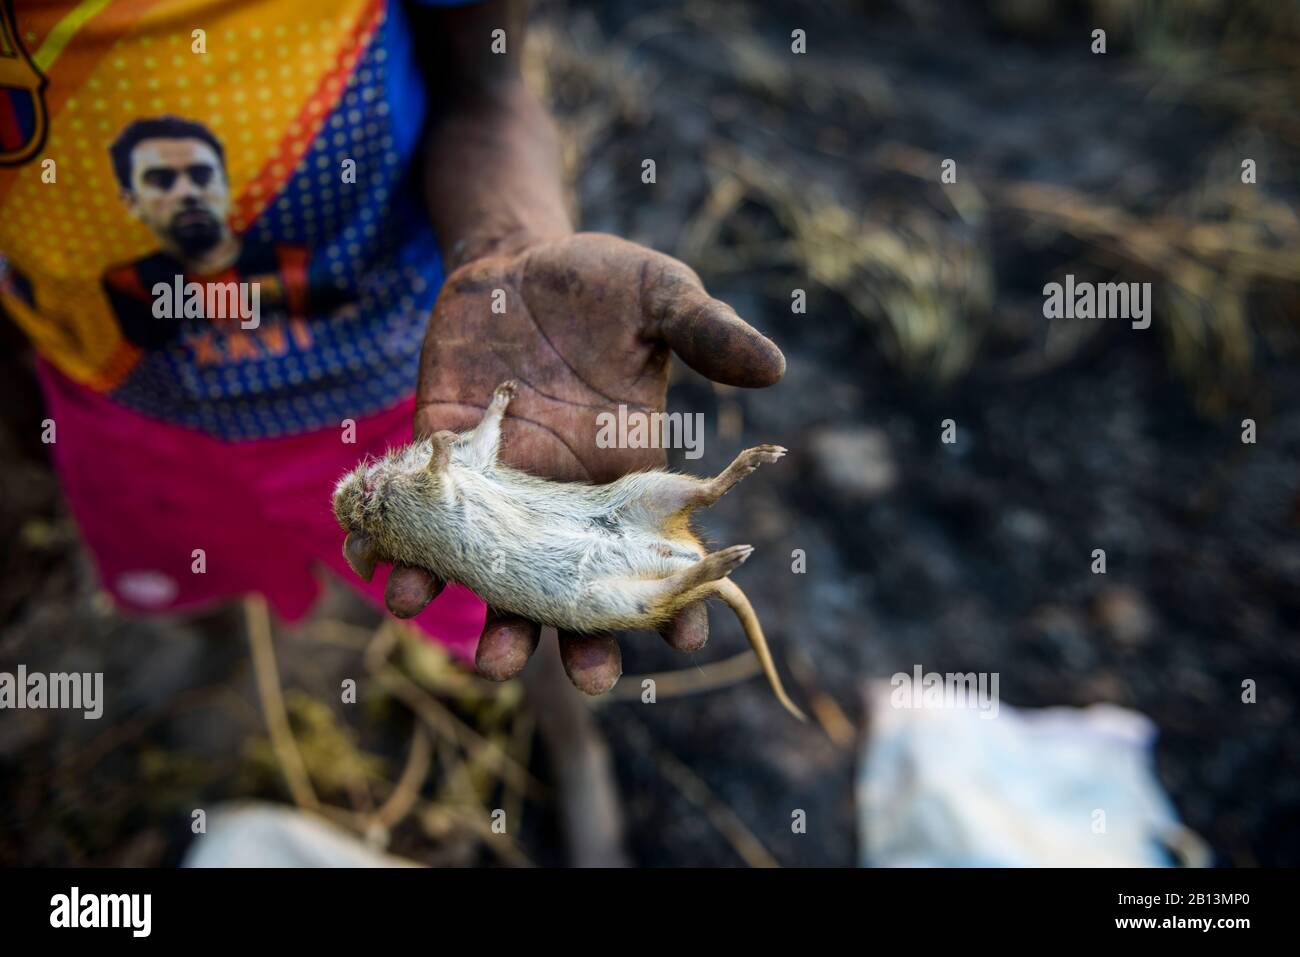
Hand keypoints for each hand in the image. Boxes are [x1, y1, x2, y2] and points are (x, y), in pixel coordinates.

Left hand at [379, 232, 784, 692]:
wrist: (512, 263)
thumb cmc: (599, 283)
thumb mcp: (659, 295)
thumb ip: (706, 332)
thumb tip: (776, 366)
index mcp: (626, 476)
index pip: (656, 553)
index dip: (676, 598)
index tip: (688, 638)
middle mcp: (564, 501)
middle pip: (576, 590)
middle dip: (584, 641)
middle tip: (591, 677)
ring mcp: (502, 492)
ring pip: (499, 580)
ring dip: (494, 624)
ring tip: (489, 660)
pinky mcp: (443, 465)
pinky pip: (422, 524)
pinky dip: (400, 555)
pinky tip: (389, 580)